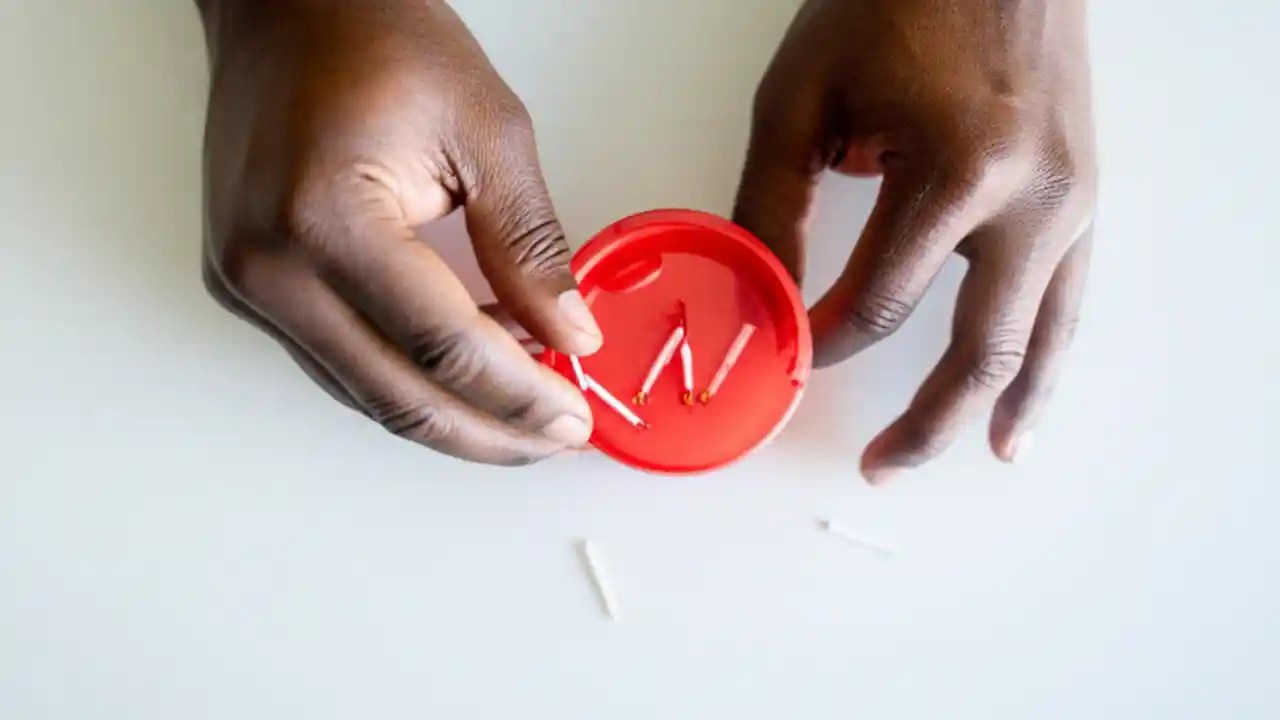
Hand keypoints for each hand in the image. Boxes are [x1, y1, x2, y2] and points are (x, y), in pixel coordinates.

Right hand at [197, 0, 600, 464]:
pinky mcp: (249, 285)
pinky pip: (340, 361)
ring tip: (524, 420)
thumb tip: (572, 333)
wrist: (287, 3)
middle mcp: (269, 265)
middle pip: (397, 394)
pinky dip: (408, 379)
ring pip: (365, 392)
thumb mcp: (487, 129)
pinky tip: (467, 382)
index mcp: (325, 218)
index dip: (520, 394)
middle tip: (555, 438)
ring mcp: (247, 282)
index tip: (575, 414)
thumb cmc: (376, 36)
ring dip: (451, 417)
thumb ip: (530, 244)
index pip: (443, 347)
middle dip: (489, 432)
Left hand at [734, 0, 1096, 479]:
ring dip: (1000, 407)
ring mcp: (1072, 200)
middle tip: (879, 463)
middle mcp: (1034, 199)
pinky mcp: (1083, 192)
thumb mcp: (804, 96)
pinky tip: (1026, 396)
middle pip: (976, 350)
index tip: (789, 352)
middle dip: (923, 420)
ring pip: (1040, 337)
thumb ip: (773, 204)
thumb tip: (760, 294)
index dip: (824, 341)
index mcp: (961, 172)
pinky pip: (1067, 297)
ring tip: (976, 456)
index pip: (879, 304)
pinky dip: (1045, 356)